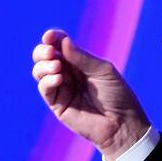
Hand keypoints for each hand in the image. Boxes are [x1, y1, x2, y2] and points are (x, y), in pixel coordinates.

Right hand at [31, 29, 149, 160]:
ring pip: (40, 71)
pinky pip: (44, 88)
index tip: (49, 36)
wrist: (121, 124)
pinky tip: (58, 78)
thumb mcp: (102, 70)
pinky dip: (47, 80)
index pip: (61, 45)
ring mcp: (62, 88)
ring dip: (44, 65)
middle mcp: (68, 73)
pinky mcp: (57, 104)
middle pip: (45, 56)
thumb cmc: (117, 95)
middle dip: (42, 51)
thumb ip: (82, 57)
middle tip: (50, 51)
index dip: (53, 38)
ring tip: (57, 66)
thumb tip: (63, 41)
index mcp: (80, 61)